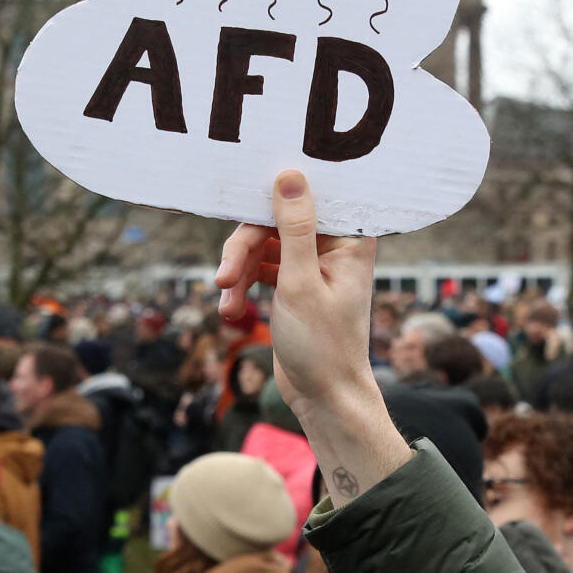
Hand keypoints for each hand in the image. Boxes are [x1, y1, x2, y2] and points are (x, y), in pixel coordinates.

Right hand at [216, 172, 413, 504]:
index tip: (240, 194)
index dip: (272, 196)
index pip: (306, 196)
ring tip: (228, 306)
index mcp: (349, 239)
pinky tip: (231, 311)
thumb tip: (290, 175)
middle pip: (274, 221)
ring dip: (239, 272)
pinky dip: (242, 287)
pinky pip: (259, 268)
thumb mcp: (301, 284)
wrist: (324, 397)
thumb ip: (295, 228)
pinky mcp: (293, 282)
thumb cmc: (323, 346)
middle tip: (223, 277)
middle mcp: (332, 245)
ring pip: (261, 245)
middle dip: (244, 249)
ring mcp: (311, 263)